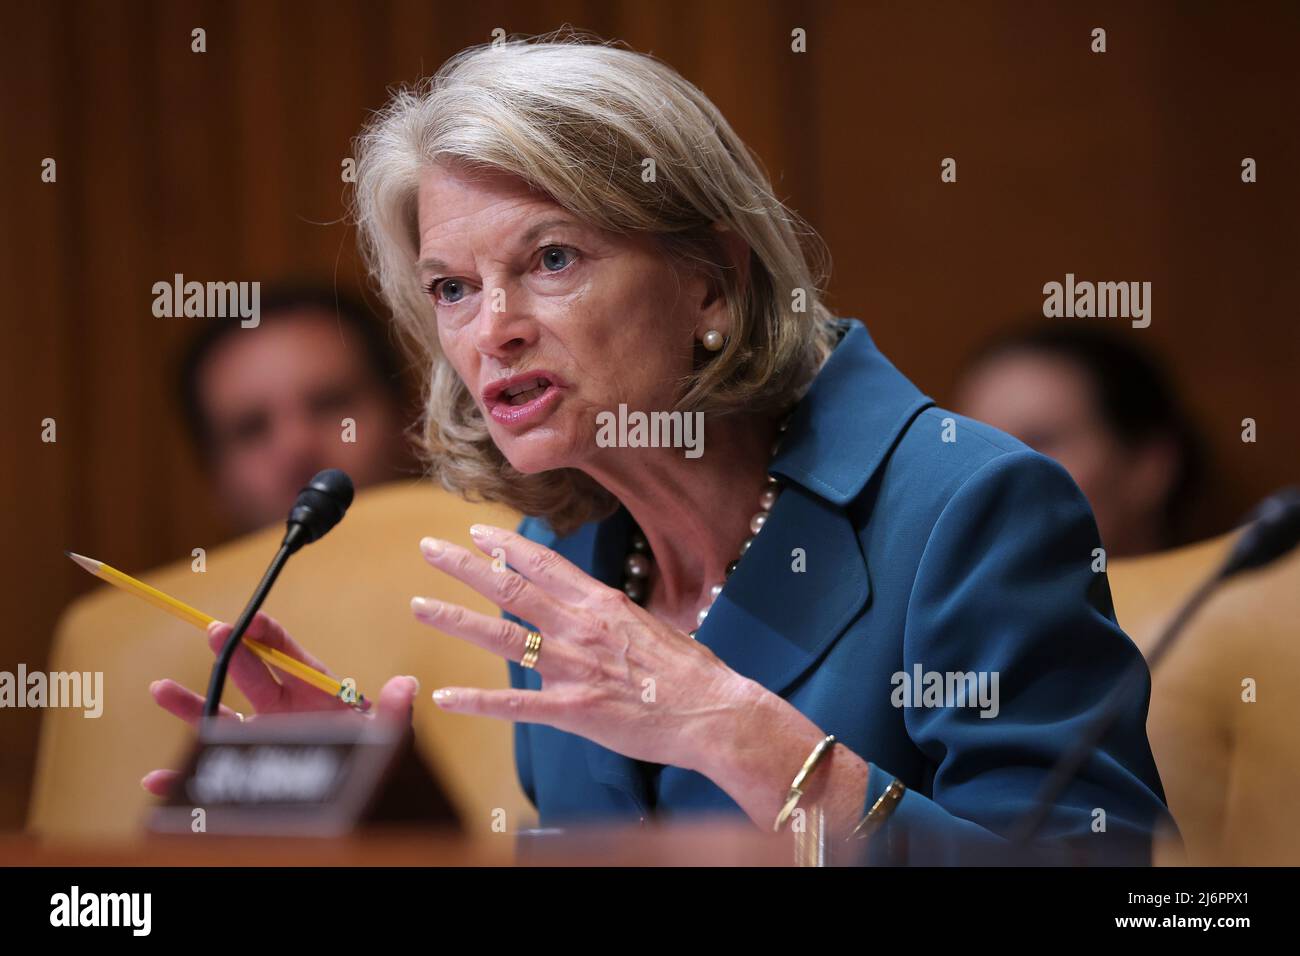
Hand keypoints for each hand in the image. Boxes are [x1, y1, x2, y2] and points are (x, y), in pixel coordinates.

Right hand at [140, 611, 419, 795]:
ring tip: (161, 688)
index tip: (252, 620)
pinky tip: (157, 778)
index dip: (270, 636)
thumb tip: (405, 685)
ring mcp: (263, 742)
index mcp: (316, 695)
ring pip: (221, 720)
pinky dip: (182, 779)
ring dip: (190, 705)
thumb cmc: (376, 760)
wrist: (364, 804)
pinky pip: (211, 777)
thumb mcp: (388, 738)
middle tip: (215, 632)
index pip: (290, 658)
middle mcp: (283, 713)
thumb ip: (393, 714)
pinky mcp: (249, 776)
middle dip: (233, 654)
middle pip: (252, 679)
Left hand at [410, 524, 764, 773]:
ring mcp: (574, 667)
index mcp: (601, 602)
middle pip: (511, 588)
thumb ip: (611, 617)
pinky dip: (477, 701)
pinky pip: (515, 704)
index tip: (475, 533)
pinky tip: (445, 697)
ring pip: (502, 637)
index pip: (543, 564)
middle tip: (428, 548)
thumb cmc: (691, 672)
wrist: (715, 712)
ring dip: (456, 620)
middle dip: (464, 566)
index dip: (505, 546)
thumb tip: (593, 608)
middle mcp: (581, 627)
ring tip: (420, 605)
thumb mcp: (649, 625)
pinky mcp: (573, 709)